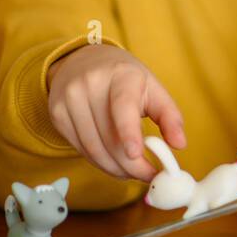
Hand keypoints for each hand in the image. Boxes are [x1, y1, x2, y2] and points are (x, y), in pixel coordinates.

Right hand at [47, 45, 185, 180]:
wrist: (83, 61)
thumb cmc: (125, 78)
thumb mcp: (152, 88)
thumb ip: (170, 116)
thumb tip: (179, 144)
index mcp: (121, 75)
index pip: (122, 106)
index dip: (128, 132)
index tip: (136, 154)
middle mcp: (90, 84)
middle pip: (109, 137)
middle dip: (131, 165)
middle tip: (147, 176)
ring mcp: (70, 99)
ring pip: (93, 148)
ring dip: (115, 168)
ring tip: (131, 172)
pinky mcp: (57, 113)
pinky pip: (80, 148)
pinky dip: (98, 162)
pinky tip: (112, 162)